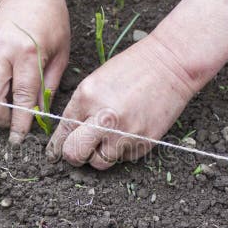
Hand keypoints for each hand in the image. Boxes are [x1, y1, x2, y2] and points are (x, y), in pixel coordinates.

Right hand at [0, 0, 69, 144]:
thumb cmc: (52, 20)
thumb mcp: (60, 53)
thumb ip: (48, 85)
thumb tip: (40, 114)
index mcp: (27, 52)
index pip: (23, 96)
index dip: (21, 121)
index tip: (19, 138)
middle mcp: (3, 51)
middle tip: (9, 127)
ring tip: (10, 108)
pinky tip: (8, 84)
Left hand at [45, 34, 198, 169]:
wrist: (170, 65)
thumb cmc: (132, 69)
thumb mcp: (96, 82)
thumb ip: (80, 108)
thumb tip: (67, 135)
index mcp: (87, 98)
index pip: (63, 132)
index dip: (58, 145)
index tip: (57, 151)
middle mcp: (103, 119)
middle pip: (75, 155)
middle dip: (74, 154)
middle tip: (80, 149)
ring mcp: (124, 133)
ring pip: (99, 162)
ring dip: (100, 153)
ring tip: (109, 136)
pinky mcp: (143, 143)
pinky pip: (123, 157)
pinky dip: (122, 149)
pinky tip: (130, 129)